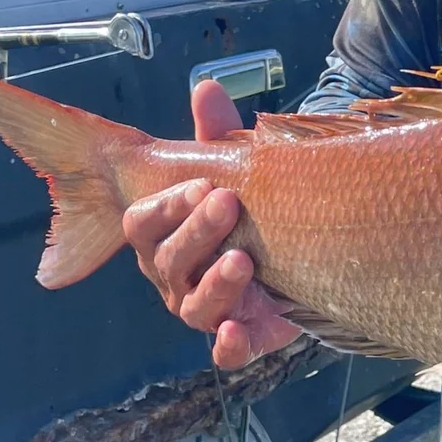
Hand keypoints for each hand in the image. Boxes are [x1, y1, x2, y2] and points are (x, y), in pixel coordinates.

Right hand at [121, 79, 301, 369]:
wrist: (299, 256)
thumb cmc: (250, 209)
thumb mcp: (236, 171)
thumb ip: (219, 138)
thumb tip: (207, 89)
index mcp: (163, 236)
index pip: (142, 223)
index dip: (166, 205)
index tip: (201, 184)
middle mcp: (175, 276)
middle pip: (168, 261)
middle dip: (195, 232)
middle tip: (228, 204)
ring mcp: (206, 310)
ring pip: (195, 305)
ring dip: (217, 283)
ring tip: (243, 260)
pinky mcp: (243, 337)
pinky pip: (226, 353)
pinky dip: (229, 346)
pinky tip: (238, 331)